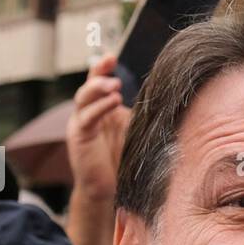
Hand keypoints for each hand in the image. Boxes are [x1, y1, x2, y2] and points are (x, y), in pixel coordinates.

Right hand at [67, 53, 130, 202]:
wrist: (110, 189)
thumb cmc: (125, 159)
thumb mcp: (135, 130)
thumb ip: (140, 112)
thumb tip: (164, 94)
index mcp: (101, 108)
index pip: (99, 81)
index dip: (103, 67)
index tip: (113, 55)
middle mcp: (89, 112)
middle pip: (88, 84)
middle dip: (98, 71)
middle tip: (110, 61)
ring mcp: (81, 123)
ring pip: (83, 97)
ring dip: (98, 88)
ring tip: (113, 84)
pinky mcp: (79, 137)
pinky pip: (87, 117)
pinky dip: (99, 108)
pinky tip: (113, 102)